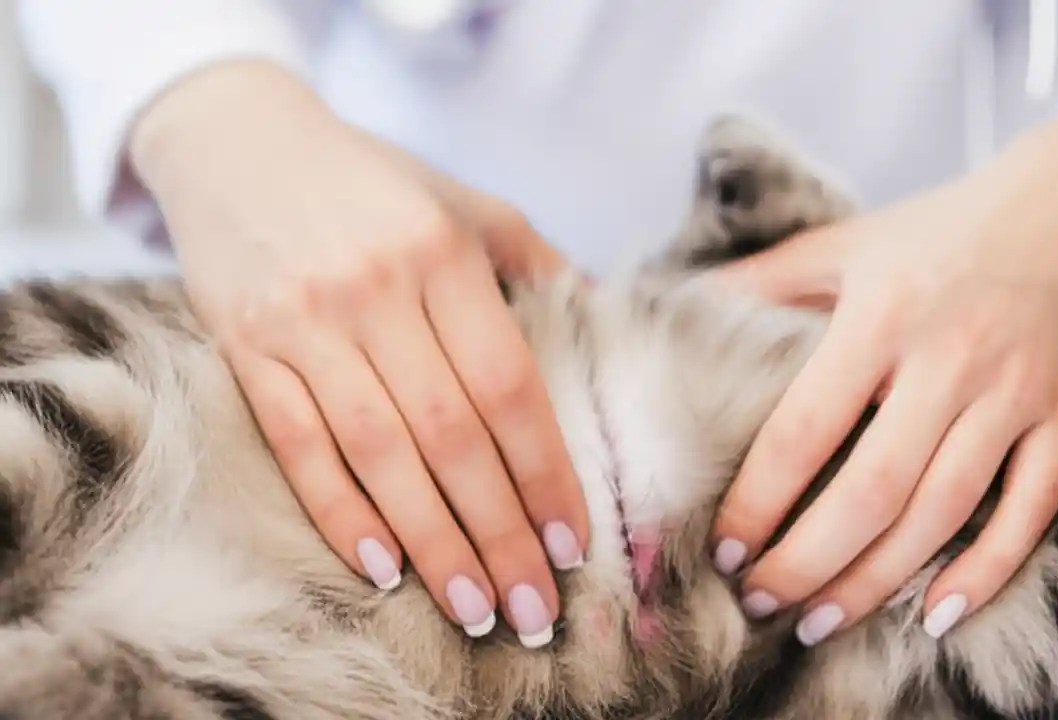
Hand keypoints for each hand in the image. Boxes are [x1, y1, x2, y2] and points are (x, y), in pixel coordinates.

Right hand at [130, 61, 587, 648]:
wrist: (239, 141)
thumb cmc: (372, 182)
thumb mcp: (466, 204)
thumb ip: (535, 265)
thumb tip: (605, 323)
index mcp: (441, 256)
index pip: (508, 387)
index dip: (545, 473)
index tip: (572, 542)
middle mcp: (374, 291)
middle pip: (450, 436)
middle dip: (498, 532)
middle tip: (534, 609)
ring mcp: (304, 323)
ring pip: (379, 453)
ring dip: (432, 542)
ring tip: (475, 607)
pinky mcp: (245, 349)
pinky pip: (297, 445)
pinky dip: (340, 511)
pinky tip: (382, 567)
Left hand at [710, 112, 1057, 644]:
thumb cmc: (944, 229)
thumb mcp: (847, 242)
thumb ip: (764, 280)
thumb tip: (676, 307)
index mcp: (882, 315)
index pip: (804, 429)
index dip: (757, 501)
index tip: (722, 550)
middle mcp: (949, 359)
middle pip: (871, 492)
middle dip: (806, 563)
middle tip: (759, 604)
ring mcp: (1012, 394)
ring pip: (942, 514)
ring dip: (875, 583)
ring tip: (819, 623)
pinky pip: (1028, 510)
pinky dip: (986, 571)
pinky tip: (934, 615)